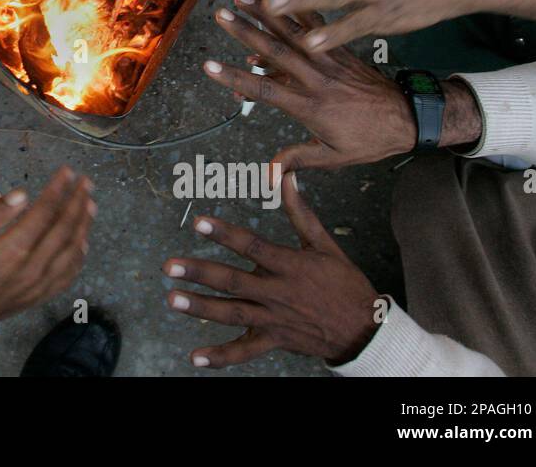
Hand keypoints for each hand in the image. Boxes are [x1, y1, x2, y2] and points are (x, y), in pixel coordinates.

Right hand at [0, 167, 94, 339]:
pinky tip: (83, 241)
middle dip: (77, 201)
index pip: (43, 212)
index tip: (67, 171)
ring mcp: (39, 286)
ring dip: (84, 225)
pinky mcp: (40, 297)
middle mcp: (31, 268)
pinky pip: (68, 275)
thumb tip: (22, 195)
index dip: (57, 189)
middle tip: (85, 181)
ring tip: (89, 203)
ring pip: (72, 251)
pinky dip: (80, 255)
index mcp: (11, 250)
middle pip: (63, 229)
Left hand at [164, 172, 382, 367]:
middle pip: (234, 282)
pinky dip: (220, 356)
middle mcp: (278, 293)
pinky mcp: (274, 340)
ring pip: (233, 314)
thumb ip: (301, 213)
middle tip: (169, 267)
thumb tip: (286, 177)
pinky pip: (244, 351)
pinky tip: (195, 357)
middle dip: (200, 273)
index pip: (253, 246)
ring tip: (172, 300)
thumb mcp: (325, 245)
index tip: (199, 222)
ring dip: (201, 308)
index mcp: (290, 266)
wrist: (366, 331)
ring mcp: (274, 319)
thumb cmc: (345, 283)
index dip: (225, 234)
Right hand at [203, 0, 417, 168]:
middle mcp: (318, 80)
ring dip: (266, 13)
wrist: (409, 118)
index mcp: (312, 107)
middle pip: (276, 52)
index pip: (265, 90)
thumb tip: (269, 173)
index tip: (209, 66)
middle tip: (221, 15)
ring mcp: (330, 62)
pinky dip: (297, 10)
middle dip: (245, 32)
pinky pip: (317, 27)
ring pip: (294, 33)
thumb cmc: (371, 140)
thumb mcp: (334, 158)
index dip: (235, 78)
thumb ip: (299, 159)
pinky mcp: (341, 51)